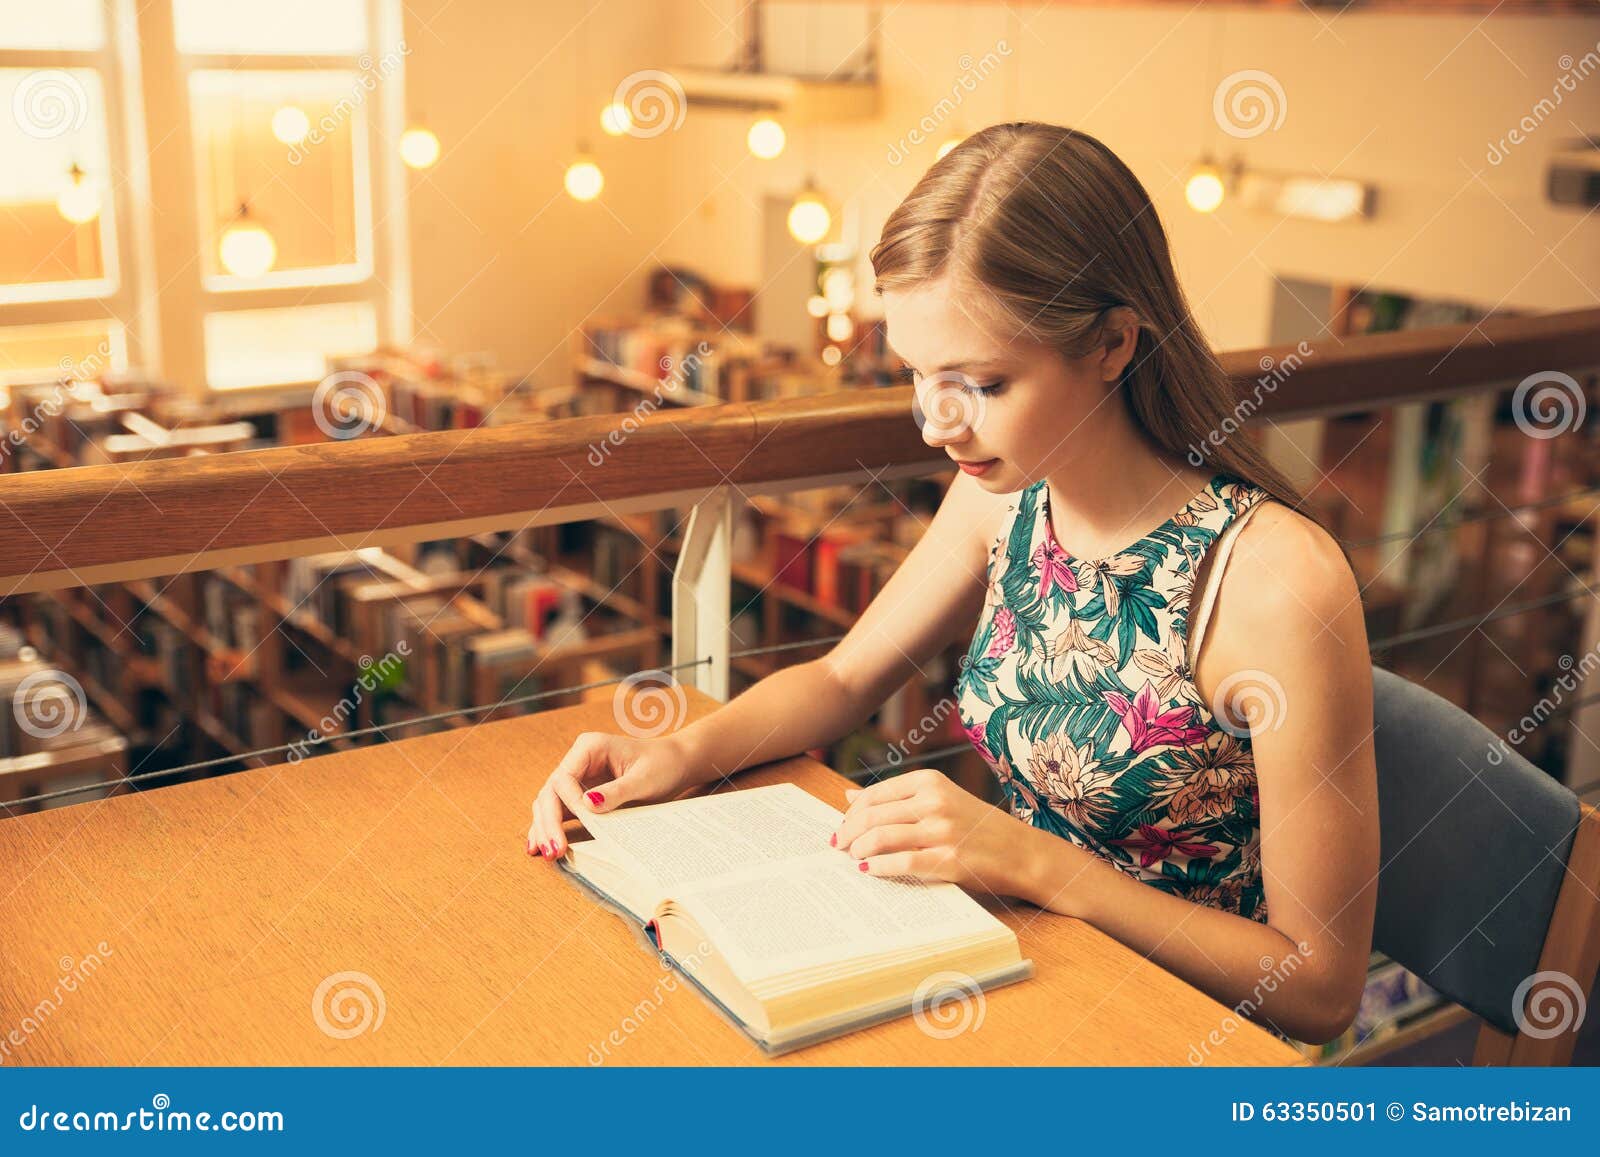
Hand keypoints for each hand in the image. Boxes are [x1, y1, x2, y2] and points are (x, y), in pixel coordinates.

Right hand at [528, 730, 698, 859]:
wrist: (676, 764)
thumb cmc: (663, 764)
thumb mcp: (644, 779)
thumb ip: (617, 791)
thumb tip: (587, 804)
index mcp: (589, 747)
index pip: (564, 778)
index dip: (568, 803)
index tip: (581, 823)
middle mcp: (578, 761)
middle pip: (551, 792)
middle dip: (549, 821)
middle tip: (553, 849)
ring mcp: (578, 778)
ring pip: (550, 803)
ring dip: (545, 828)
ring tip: (547, 853)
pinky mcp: (581, 795)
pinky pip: (560, 811)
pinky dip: (550, 827)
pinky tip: (538, 846)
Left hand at [829, 767, 1047, 899]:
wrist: (1022, 852)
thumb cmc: (978, 826)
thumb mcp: (940, 799)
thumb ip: (897, 798)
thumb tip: (849, 797)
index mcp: (931, 781)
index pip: (875, 794)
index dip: (851, 813)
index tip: (841, 827)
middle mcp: (935, 801)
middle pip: (872, 815)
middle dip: (847, 833)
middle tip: (838, 846)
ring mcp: (942, 831)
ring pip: (881, 837)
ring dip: (859, 850)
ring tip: (853, 858)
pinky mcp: (948, 860)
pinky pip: (901, 863)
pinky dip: (878, 868)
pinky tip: (870, 871)